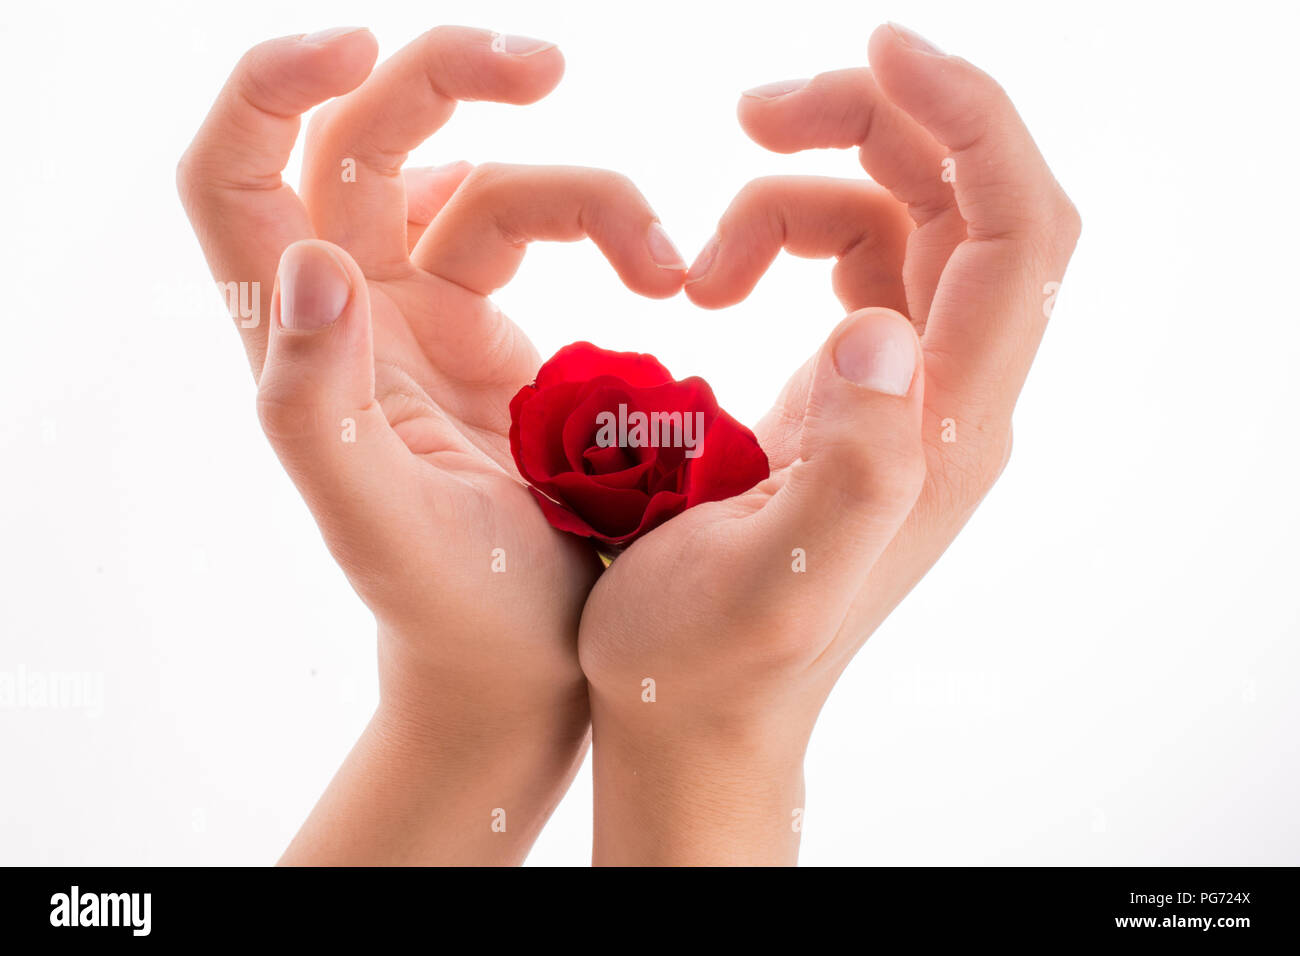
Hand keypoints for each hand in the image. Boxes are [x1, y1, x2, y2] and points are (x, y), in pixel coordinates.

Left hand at [177, 25, 686, 862]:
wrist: (528, 658)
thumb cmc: (453, 607)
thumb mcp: (377, 519)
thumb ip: (317, 401)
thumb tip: (309, 261)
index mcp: (304, 345)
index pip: (235, 176)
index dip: (268, 87)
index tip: (355, 48)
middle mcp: (352, 311)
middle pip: (364, 134)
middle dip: (447, 76)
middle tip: (543, 64)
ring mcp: (425, 313)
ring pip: (481, 181)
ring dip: (581, 193)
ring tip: (664, 265)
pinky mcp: (493, 328)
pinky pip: (535, 224)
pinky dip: (600, 222)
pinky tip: (656, 267)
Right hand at [578, 23, 1080, 864]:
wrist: (696, 710)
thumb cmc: (712, 660)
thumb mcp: (772, 581)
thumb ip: (852, 466)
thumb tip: (884, 329)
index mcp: (945, 431)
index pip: (1017, 232)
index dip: (972, 120)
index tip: (880, 47)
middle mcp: (948, 401)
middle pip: (972, 202)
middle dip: (879, 124)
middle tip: (755, 110)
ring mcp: (906, 395)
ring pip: (905, 224)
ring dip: (810, 189)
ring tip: (702, 258)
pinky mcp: (858, 395)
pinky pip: (860, 266)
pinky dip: (788, 238)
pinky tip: (717, 280)